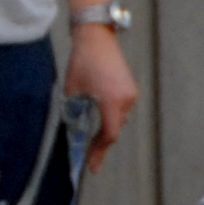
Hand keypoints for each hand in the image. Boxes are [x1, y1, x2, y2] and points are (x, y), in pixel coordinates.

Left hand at [65, 22, 137, 160]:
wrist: (97, 37)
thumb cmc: (82, 60)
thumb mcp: (72, 89)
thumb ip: (75, 111)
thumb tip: (75, 130)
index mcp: (111, 100)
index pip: (108, 134)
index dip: (99, 152)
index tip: (92, 167)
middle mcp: (126, 99)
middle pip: (115, 129)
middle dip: (101, 143)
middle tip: (89, 156)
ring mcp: (131, 94)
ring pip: (119, 120)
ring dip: (106, 128)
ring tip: (92, 138)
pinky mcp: (130, 88)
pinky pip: (122, 110)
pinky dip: (111, 117)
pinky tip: (99, 117)